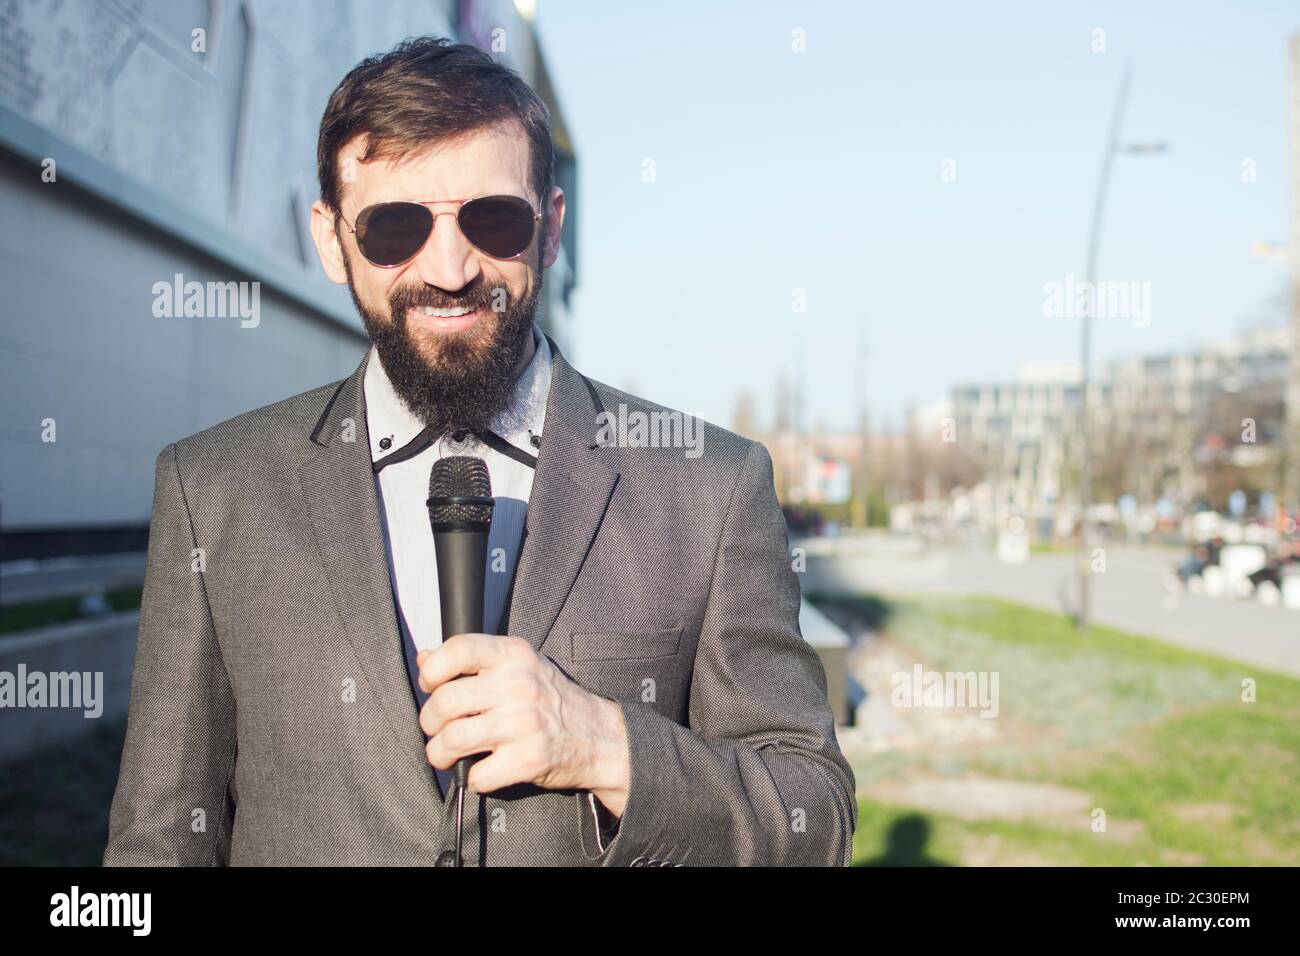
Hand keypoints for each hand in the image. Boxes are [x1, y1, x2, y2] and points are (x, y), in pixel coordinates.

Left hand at [417, 634, 629, 816]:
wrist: (600, 736)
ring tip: (447, 753)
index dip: (432, 670)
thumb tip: (425, 658)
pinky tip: (481, 769)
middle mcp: (519, 686)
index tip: (431, 684)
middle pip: (445, 701)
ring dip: (440, 754)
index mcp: (514, 656)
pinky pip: (476, 774)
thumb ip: (473, 660)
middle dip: (430, 721)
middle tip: (438, 728)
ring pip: (452, 740)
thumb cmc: (552, 700)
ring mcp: (524, 724)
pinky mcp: (528, 760)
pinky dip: (471, 778)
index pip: (458, 649)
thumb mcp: (520, 666)